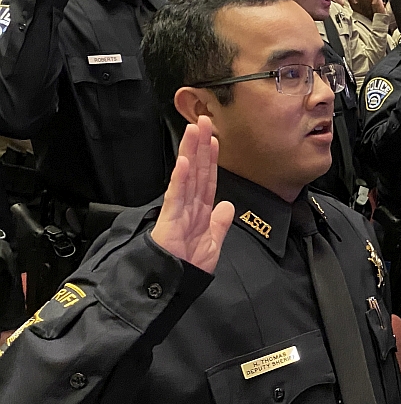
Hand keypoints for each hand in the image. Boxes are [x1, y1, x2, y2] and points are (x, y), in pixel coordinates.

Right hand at [151, 117, 234, 273]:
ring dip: (191, 152)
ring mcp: (179, 209)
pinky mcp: (170, 218)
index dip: (212, 159)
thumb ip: (220, 224)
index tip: (215, 139)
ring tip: (194, 130)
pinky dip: (181, 178)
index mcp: (200, 211)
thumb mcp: (213, 244)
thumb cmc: (190, 266)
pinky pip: (177, 195)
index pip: (208, 179)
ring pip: (187, 175)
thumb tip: (227, 206)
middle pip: (198, 170)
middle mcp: (189, 205)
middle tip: (204, 120)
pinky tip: (185, 162)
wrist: (176, 283)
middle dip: (201, 145)